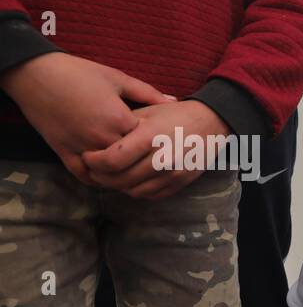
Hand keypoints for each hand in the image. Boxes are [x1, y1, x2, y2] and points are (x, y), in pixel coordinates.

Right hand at [0, 52, 172, 183]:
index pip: (148, 141)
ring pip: (110, 174)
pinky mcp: (64, 152)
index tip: (164, 142)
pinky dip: (98, 179)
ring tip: (133, 172)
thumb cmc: (78, 72)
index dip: (156, 142)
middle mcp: (101, 136)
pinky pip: (85, 175)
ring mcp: (82, 147)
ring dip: (122, 175)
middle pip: (131, 161)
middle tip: (153, 163)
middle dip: (143, 162)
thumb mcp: (116, 78)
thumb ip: (147, 93)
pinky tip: (108, 176)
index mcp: (118, 118)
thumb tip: (174, 102)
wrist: (35, 74)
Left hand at [81, 100, 230, 198]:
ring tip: (111, 175)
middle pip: (120, 179)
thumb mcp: (145, 112)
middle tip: (93, 169)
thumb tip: (94, 141)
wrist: (210, 122)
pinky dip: (136, 190)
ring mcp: (173, 174)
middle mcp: (163, 158)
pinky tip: (130, 179)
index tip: (87, 156)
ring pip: (133, 190)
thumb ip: (121, 127)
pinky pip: (150, 194)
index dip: (93, 162)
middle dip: (100, 176)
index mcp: (150, 137)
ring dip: (117, 185)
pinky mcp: (180, 183)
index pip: (112, 160)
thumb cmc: (173, 114)